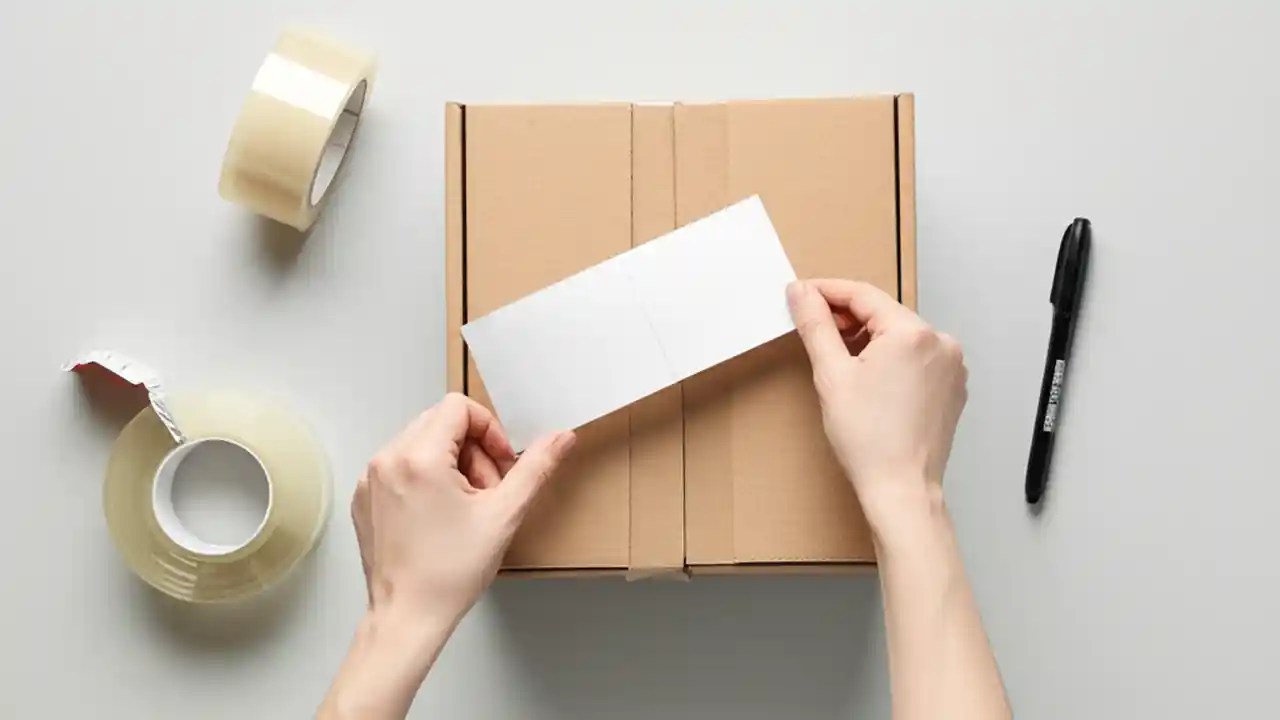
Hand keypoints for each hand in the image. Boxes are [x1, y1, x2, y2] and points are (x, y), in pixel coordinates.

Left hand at [322, 394, 573, 719]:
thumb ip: (535, 468)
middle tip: (487, 491)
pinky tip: (440, 516)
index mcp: (418, 457)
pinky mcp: (364, 499)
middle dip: (472, 449)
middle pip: (439, 423)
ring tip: (464, 507)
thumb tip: (561, 437)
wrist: (408, 617)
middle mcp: (387, 460)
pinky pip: (400, 467)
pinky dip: (426, 479)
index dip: (489, 431)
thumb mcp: (504, 515)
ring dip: (450, 464)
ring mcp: (371, 480)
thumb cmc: (450, 573)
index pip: (459, 408)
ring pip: (420, 444)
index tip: (500, 466)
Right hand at [786, 279, 966, 527]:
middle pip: (884, 313)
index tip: (803, 294)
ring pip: (900, 335)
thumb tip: (802, 293)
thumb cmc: (869, 441)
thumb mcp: (831, 375)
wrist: (901, 489)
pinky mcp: (952, 386)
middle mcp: (940, 342)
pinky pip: (917, 357)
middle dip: (847, 318)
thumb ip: (816, 325)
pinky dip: (891, 358)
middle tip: (814, 328)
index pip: (863, 294)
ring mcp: (951, 365)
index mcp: (912, 333)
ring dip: (869, 338)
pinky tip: (869, 379)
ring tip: (840, 359)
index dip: (828, 291)